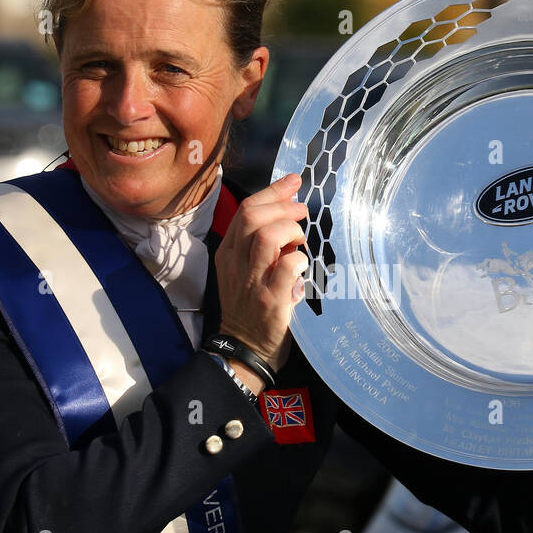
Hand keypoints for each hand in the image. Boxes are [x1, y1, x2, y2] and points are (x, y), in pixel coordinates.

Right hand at [214, 173, 307, 371]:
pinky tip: (303, 267)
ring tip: (300, 241)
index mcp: (229, 253)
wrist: (244, 350)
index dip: (273, 191)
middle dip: (282, 206)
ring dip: (289, 232)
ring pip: (266, 238)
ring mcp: (252, 282)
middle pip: (252, 217)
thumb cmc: (251, 307)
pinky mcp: (270, 301)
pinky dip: (299, 261)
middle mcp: (236, 264)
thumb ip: (261, 243)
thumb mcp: (245, 270)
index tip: (294, 182)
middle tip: (302, 211)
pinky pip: (287, 268)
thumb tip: (290, 210)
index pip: (246, 210)